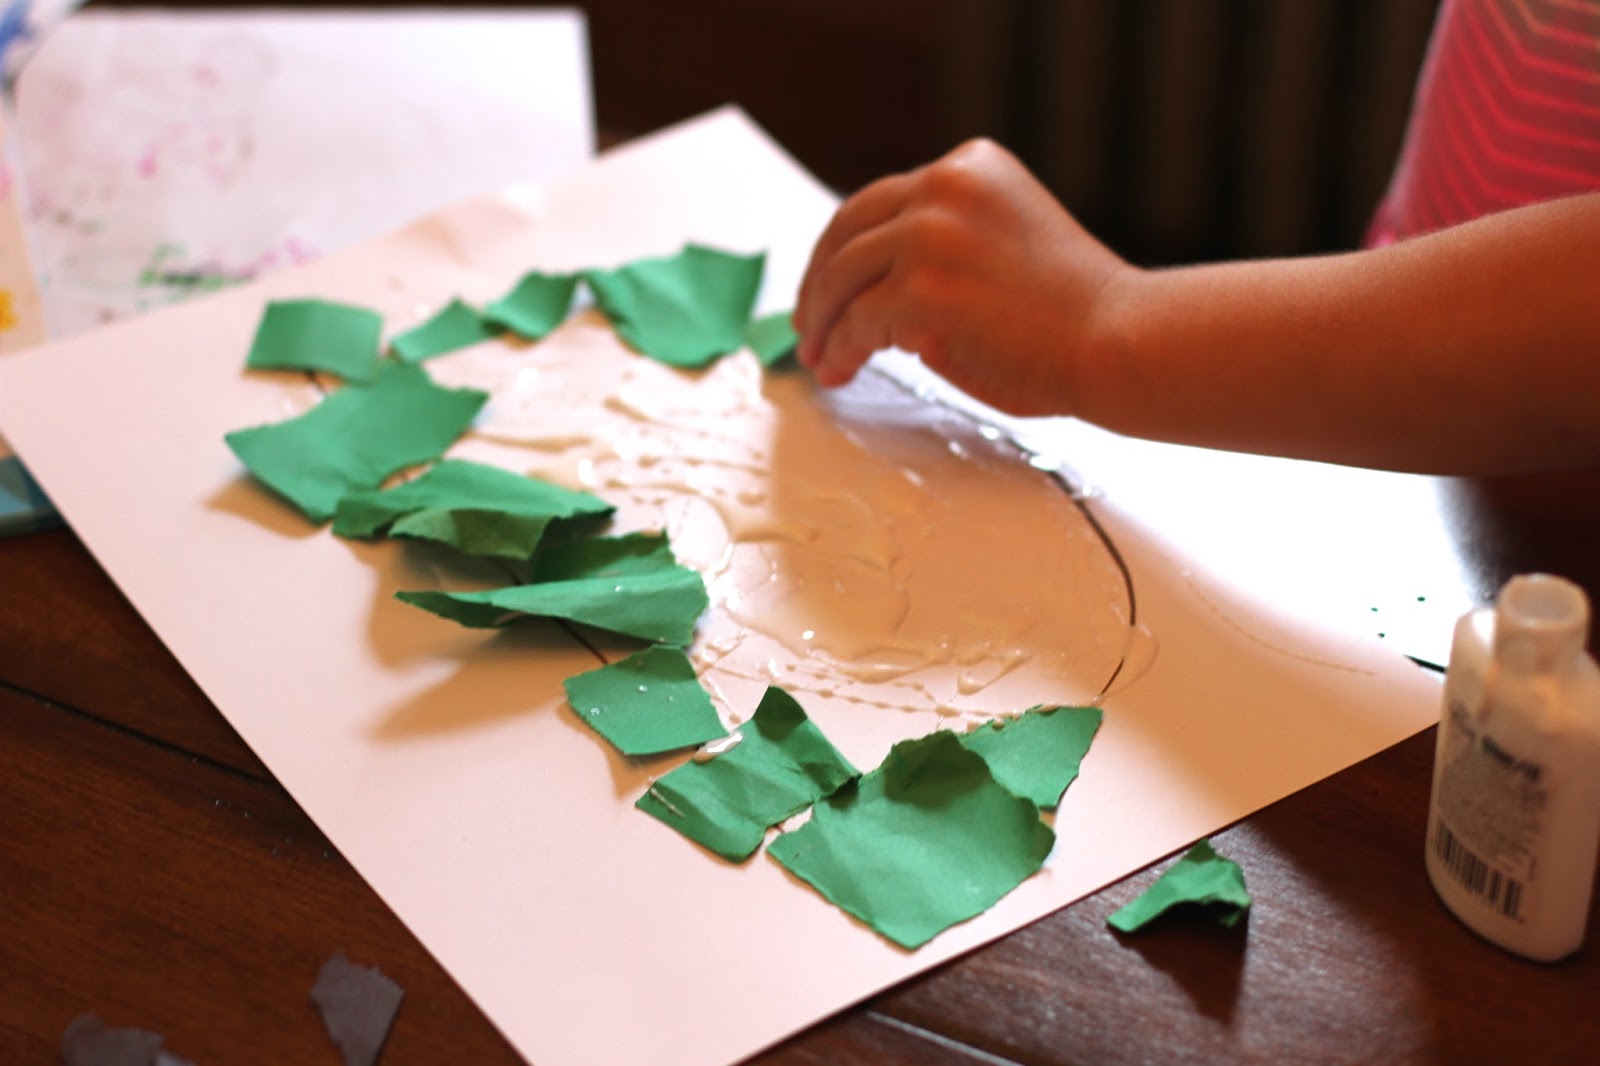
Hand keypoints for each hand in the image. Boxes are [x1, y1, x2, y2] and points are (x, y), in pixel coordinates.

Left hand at [793, 138, 1132, 415]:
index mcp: (971, 166)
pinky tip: (840, 370)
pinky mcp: (919, 290)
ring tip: (816, 355)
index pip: (880, 201)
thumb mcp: (1004, 243)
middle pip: (846, 232)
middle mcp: (944, 187)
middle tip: (807, 322)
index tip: (829, 280)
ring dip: (820, 322)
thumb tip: (876, 291)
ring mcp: (928, 236)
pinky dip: (840, 350)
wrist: (1119, 339)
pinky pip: (855, 323)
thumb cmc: (1077, 312)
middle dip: (818, 283)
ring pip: (840, 278)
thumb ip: (945, 247)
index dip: (844, 247)